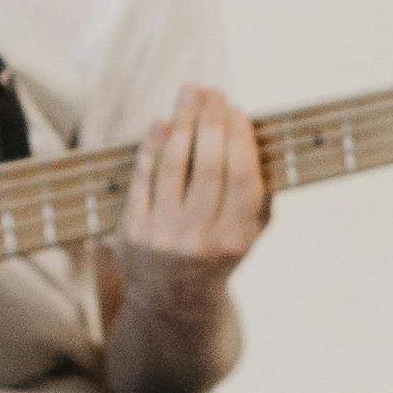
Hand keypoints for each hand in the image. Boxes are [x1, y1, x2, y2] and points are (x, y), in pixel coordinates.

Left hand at [114, 85, 268, 306]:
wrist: (172, 301)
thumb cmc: (218, 252)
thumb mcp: (249, 235)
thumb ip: (259, 194)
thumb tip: (256, 137)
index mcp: (236, 238)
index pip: (243, 179)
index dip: (241, 141)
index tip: (239, 111)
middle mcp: (201, 237)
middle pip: (208, 168)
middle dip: (211, 122)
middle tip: (212, 91)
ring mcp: (164, 234)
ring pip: (173, 167)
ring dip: (182, 123)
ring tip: (189, 94)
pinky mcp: (133, 229)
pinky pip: (142, 178)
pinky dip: (152, 147)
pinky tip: (161, 123)